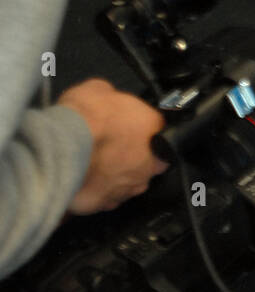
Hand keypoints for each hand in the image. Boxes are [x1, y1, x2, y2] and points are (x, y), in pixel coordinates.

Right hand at [56, 78, 170, 214]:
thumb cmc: (85, 117)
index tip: (127, 127)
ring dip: (113, 174)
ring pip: (126, 181)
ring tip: (92, 163)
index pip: (158, 130)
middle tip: (107, 145)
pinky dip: (96, 189)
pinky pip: (105, 196)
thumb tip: (108, 96)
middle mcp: (149, 164)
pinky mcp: (107, 203)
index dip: (141, 129)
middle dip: (130, 154)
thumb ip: (112, 97)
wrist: (60, 148)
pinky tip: (82, 178)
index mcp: (155, 131)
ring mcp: (129, 187)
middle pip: (145, 160)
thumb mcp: (99, 88)